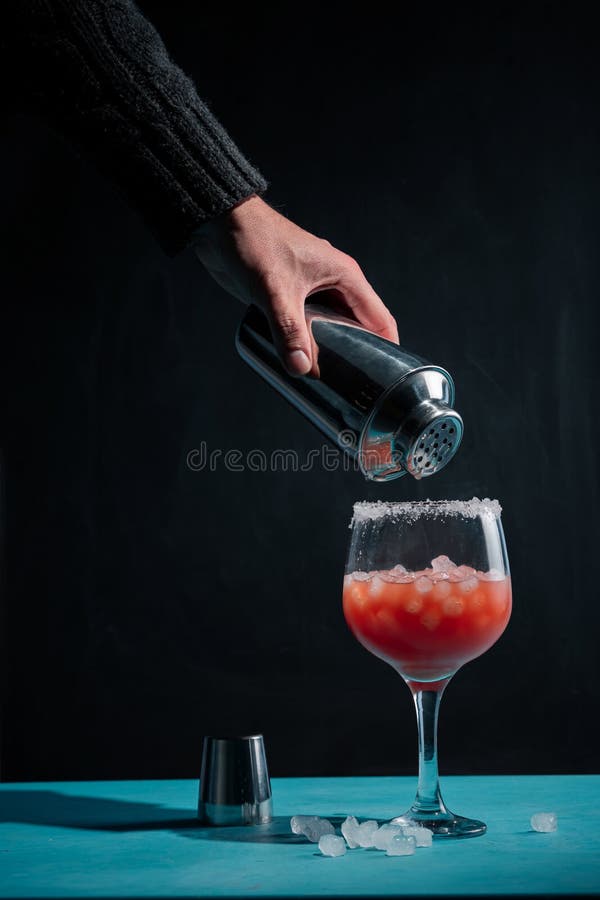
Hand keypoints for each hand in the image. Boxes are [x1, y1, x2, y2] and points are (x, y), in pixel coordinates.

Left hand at [194, 195, 398, 375]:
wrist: (220, 224)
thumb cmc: (254, 242)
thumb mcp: (275, 290)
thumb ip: (289, 330)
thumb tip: (302, 368)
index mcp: (345, 276)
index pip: (380, 319)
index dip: (388, 350)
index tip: (386, 379)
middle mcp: (334, 283)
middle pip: (358, 328)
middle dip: (357, 356)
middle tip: (352, 387)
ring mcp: (314, 290)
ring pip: (332, 328)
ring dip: (330, 351)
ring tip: (328, 382)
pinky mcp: (292, 297)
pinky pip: (309, 326)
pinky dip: (309, 343)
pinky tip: (301, 363)